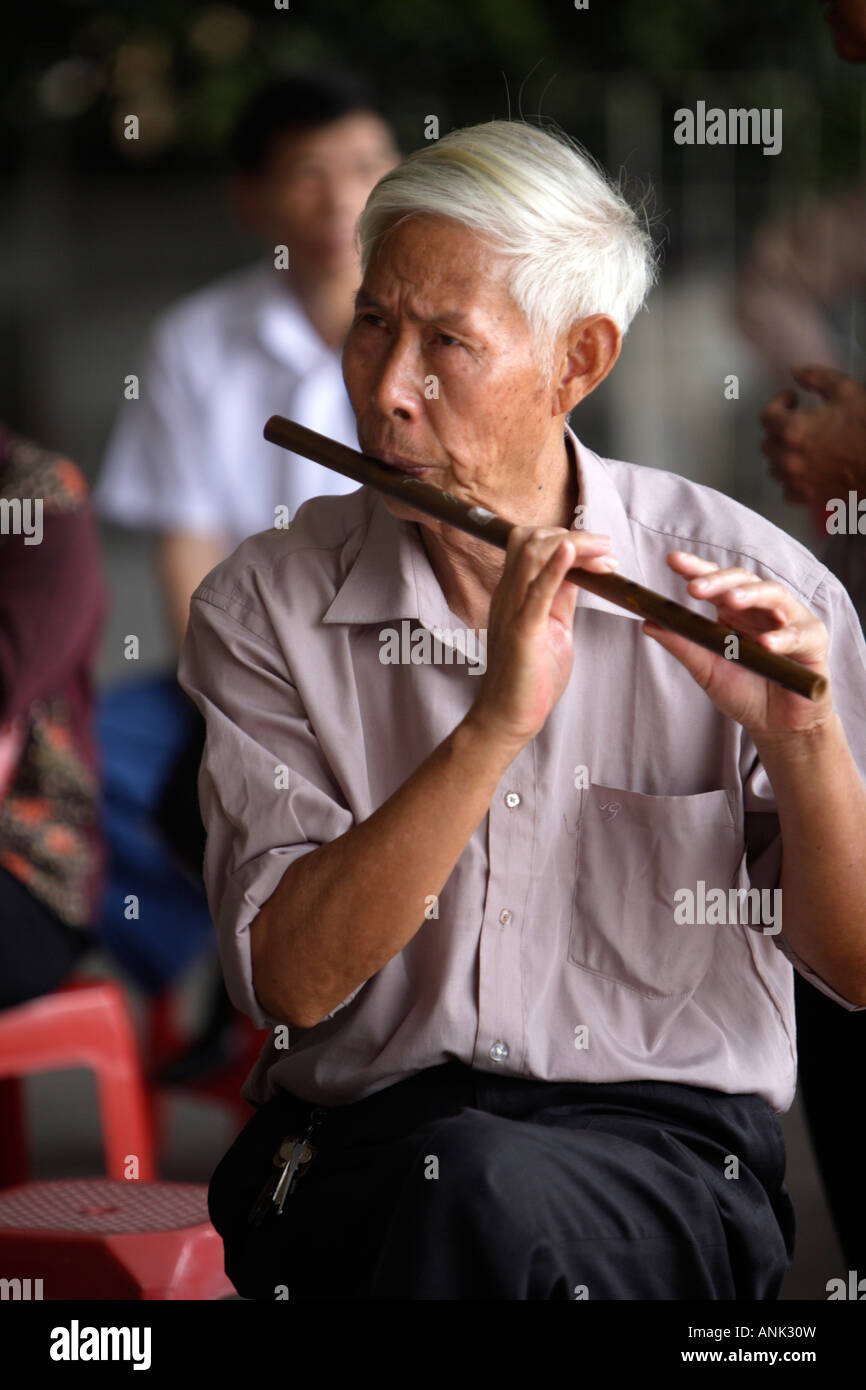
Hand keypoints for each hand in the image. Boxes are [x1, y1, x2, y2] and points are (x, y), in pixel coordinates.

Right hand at [470, 526, 617, 748]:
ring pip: (532, 553)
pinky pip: (536, 590)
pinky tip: (572, 550)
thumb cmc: (530, 676)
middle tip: (607, 550)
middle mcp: (509, 594)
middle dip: (575, 534)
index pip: (534, 543)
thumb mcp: (552, 625)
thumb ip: (561, 596)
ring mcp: (513, 610)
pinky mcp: (523, 630)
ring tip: (604, 552)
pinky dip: (555, 566)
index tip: (603, 552)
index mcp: (515, 592)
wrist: (507, 716)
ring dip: (574, 544)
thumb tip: (580, 569)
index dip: (571, 537)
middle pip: (531, 539)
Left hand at [642, 552, 833, 741]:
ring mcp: (789, 620)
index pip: (715, 582)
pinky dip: (783, 637)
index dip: (697, 569)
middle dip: (718, 581)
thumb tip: (648, 622)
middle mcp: (761, 609)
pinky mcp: (813, 641)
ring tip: (730, 602)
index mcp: (734, 611)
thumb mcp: (707, 669)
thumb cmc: (744, 692)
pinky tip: (766, 643)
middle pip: (742, 581)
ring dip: (751, 595)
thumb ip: (683, 645)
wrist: (776, 725)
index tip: (672, 561)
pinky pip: (799, 633)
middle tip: (694, 588)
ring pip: (774, 594)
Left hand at [760, 365, 865, 506]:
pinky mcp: (810, 497)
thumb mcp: (846, 390)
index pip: (766, 416)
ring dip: (783, 455)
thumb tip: (797, 372)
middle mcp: (790, 458)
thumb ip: (816, 377)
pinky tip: (807, 468)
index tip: (791, 399)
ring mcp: (798, 480)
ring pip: (775, 468)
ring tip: (802, 445)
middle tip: (797, 421)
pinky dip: (792, 479)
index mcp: (793, 430)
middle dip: (779, 429)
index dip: (778, 403)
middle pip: (767, 443)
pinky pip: (788, 490)